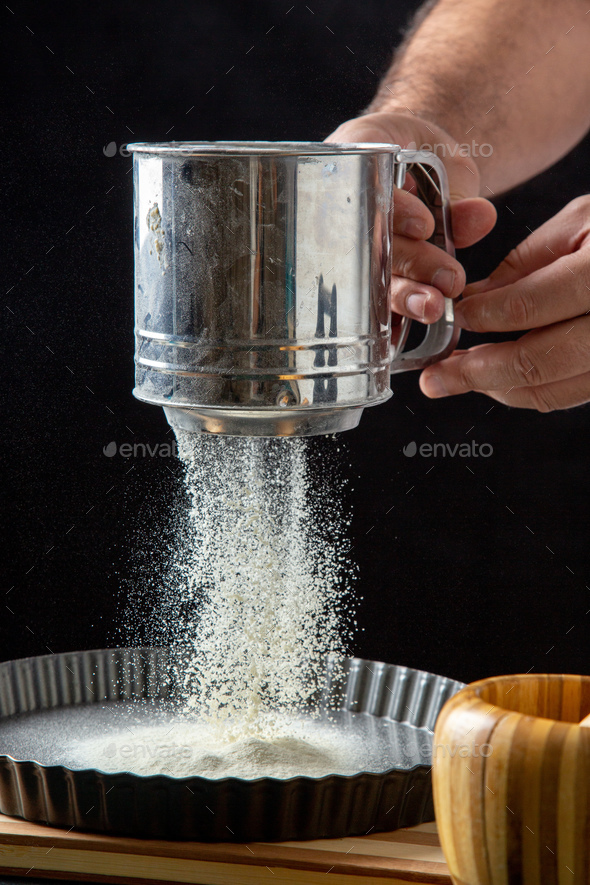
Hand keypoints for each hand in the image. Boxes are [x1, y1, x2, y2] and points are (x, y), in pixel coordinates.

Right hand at [326, 111, 495, 322]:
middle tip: (448, 279)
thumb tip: (480, 217)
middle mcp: (339, 206)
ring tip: (434, 307)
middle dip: (412, 264)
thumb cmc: (423, 151)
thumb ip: (457, 191)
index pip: (368, 189)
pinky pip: (373, 300)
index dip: (395, 212)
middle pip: (371, 243)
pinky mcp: (366, 275)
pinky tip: (400, 335)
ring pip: (373, 276)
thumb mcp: (445, 159)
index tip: (425, 226)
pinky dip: (389, 318)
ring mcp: (348, 245)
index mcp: (353, 160)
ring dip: (406, 295)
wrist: (412, 160)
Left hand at [420, 196, 589, 410]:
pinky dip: (530, 391)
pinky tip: (499, 380)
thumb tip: (476, 299)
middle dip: (476, 373)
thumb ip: (526, 262)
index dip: (484, 317)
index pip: (530, 306)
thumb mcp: (582, 220)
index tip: (456, 317)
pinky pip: (572, 394)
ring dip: (498, 389)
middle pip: (538, 362)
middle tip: (436, 378)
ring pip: (553, 390)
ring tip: (459, 381)